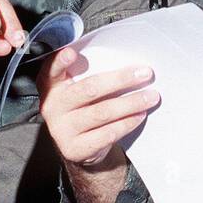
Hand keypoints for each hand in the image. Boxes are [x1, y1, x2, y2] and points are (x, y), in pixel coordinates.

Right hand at [38, 47, 158, 166]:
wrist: (77, 147)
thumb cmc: (83, 108)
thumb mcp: (79, 90)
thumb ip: (91, 75)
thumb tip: (129, 67)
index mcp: (52, 86)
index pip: (51, 70)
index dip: (60, 62)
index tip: (72, 53)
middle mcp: (52, 107)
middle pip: (89, 89)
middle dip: (121, 80)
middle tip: (145, 74)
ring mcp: (62, 130)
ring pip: (102, 113)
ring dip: (131, 103)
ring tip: (151, 97)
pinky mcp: (75, 148)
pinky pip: (106, 133)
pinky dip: (127, 123)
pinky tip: (139, 115)